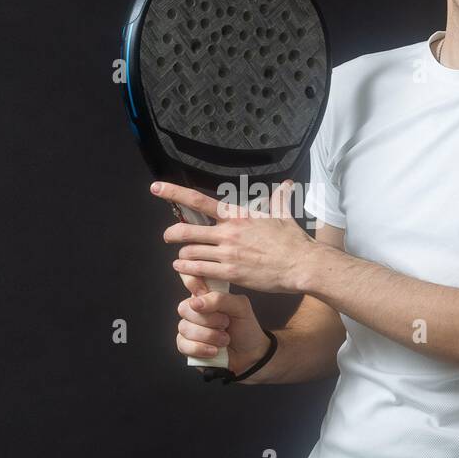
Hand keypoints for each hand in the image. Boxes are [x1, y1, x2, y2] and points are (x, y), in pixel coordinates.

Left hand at [152, 179, 315, 293]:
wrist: (302, 265)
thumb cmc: (293, 241)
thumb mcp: (283, 215)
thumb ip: (280, 199)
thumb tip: (288, 184)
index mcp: (237, 215)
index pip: (199, 201)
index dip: (174, 193)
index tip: (157, 188)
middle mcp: (228, 232)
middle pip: (186, 231)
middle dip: (171, 234)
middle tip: (168, 237)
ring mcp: (227, 253)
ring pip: (190, 253)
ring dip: (181, 257)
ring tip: (180, 260)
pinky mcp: (230, 272)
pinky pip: (199, 270)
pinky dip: (188, 270)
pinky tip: (184, 270)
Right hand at [175, 272, 271, 375]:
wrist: (251, 354)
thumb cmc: (245, 327)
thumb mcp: (240, 307)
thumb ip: (220, 299)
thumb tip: (195, 303)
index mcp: (205, 295)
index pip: (188, 279)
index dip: (191, 281)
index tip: (203, 292)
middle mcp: (193, 310)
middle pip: (185, 308)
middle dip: (209, 319)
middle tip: (226, 323)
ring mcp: (188, 329)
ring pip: (185, 328)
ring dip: (209, 336)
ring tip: (225, 339)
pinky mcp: (186, 347)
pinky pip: (183, 345)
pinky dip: (200, 349)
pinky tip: (214, 351)